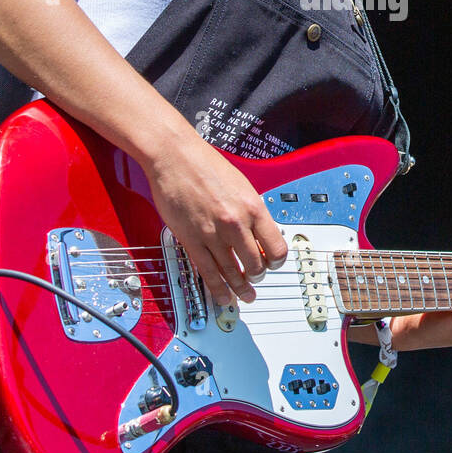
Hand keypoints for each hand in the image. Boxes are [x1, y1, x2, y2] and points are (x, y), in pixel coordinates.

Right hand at [146, 136, 287, 307]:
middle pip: (256, 265)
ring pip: (232, 273)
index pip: (276, 248)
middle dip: (258, 276)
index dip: (277, 262)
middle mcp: (236, 223)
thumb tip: (260, 235)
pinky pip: (208, 272)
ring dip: (240, 288)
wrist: (174, 156)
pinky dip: (217, 289)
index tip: (273, 265)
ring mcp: (213, 234)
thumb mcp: (242, 186)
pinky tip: (223, 296)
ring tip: (244, 296)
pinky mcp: (191, 240)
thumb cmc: (205, 165)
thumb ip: (251, 212)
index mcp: (253, 207)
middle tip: (256, 279)